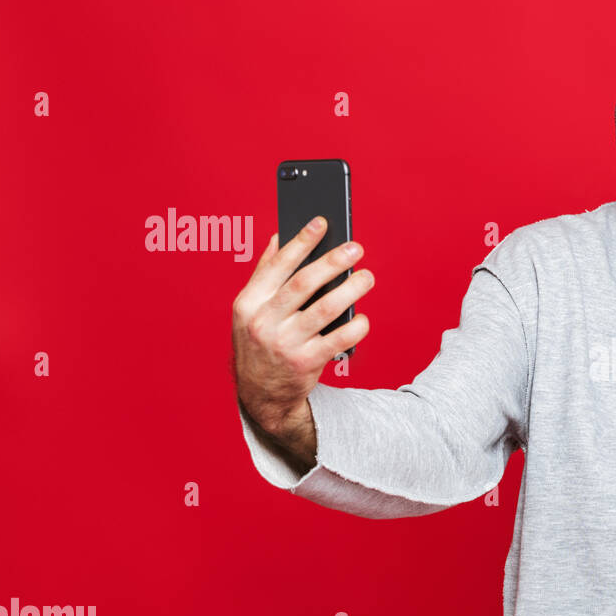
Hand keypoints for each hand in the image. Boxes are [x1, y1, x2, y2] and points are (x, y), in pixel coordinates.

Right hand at [231, 217, 373, 437]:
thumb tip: (278, 236)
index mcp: (249, 302)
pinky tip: (364, 318)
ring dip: (351, 290)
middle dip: (333, 262)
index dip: (301, 242)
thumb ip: (264, 274)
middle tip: (355, 249)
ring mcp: (284, 344)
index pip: (278, 265)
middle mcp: (263, 322)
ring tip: (367, 277)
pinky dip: (354, 327)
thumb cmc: (259, 342)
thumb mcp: (249, 309)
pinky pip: (337, 340)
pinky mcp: (305, 363)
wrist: (260, 393)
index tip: (322, 222)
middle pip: (304, 283)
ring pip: (325, 309)